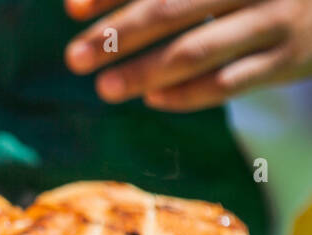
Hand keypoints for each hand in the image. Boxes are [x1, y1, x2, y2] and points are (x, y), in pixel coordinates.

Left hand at [65, 0, 311, 110]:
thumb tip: (80, 4)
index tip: (72, 9)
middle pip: (172, 7)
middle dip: (119, 34)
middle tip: (75, 57)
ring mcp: (273, 20)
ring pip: (198, 50)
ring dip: (146, 72)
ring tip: (106, 88)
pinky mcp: (287, 59)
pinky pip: (230, 82)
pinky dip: (189, 94)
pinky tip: (154, 99)